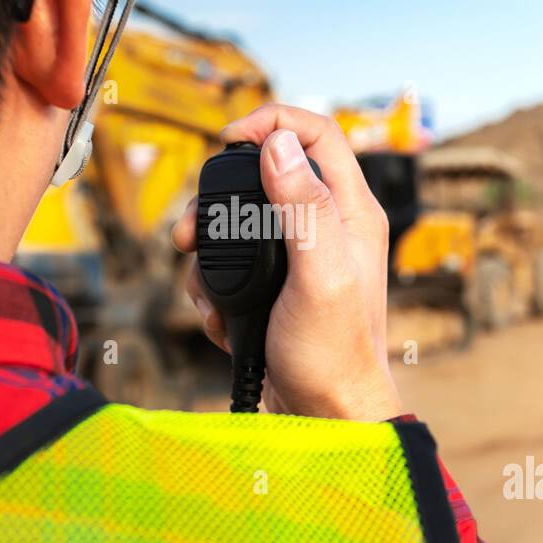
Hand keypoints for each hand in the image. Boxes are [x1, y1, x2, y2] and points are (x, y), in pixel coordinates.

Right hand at [172, 103, 402, 421]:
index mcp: (351, 212)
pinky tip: (221, 319)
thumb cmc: (333, 355)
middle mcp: (329, 227)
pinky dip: (216, 289)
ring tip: (207, 291)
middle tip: (191, 231)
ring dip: (211, 255)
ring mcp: (302, 259)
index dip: (271, 122)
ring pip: (241, 225)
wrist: (326, 420)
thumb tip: (277, 144)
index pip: (316, 133)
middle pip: (267, 174)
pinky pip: (233, 268)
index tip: (229, 140)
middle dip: (221, 201)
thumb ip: (303, 207)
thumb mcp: (319, 276)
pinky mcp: (277, 290)